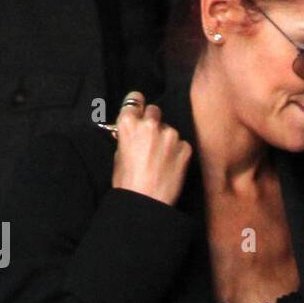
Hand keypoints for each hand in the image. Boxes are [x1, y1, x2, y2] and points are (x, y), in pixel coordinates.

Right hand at [111, 90, 191, 206]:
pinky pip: (181, 143)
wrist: (147, 203)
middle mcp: (150, 124)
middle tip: (150, 139)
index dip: (137, 105)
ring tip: (160, 160)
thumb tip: (134, 131)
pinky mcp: (185, 147)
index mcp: (129, 123)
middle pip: (154, 110)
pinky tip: (169, 166)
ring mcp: (170, 135)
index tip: (139, 109)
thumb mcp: (119, 155)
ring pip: (169, 129)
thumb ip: (128, 137)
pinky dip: (177, 152)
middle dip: (152, 121)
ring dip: (166, 139)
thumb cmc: (128, 183)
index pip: (134, 100)